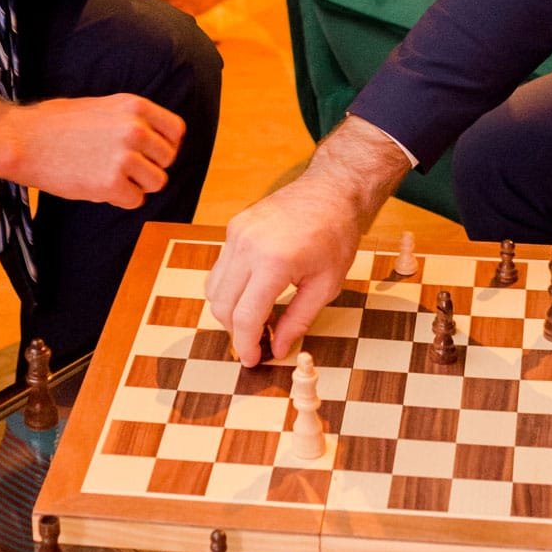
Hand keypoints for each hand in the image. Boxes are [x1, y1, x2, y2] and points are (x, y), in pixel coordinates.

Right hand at [0, 92, 184, 208]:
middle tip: (123, 170)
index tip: (151, 154)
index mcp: (134, 106)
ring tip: (110, 178)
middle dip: (149, 168)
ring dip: (136, 186)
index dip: (165, 146)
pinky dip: (119, 200)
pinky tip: (99, 188)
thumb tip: (155, 140)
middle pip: (168, 160)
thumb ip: (131, 119)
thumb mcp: (101, 106)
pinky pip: (135, 201)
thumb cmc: (55, 124)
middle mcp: (135, 129)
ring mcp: (125, 156)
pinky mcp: (111, 183)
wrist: (22, 140)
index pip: (176, 131)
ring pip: (156, 183)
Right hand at [208, 117, 410, 365]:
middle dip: (236, 331)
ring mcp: (237, 233)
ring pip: (214, 287)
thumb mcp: (326, 285)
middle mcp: (248, 245)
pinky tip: (254, 294)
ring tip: (258, 319)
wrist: (333, 190)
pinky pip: (221, 268)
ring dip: (230, 311)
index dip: (246, 344)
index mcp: (274, 261)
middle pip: (222, 305)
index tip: (253, 360)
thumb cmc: (336, 235)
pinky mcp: (234, 227)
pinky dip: (231, 288)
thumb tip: (277, 349)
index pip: (245, 316)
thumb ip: (297, 320)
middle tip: (258, 343)